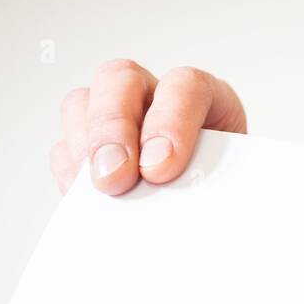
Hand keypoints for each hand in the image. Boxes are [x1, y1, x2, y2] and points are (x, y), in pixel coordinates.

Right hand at [50, 60, 246, 195]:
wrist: (216, 223)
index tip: (161, 170)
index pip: (185, 86)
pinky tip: (83, 200)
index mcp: (205, 100)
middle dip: (113, 128)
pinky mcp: (91, 152)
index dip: (170, 120)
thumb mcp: (237, 191)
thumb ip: (218, 187)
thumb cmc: (230, 201)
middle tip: (116, 179)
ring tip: (97, 191)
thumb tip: (181, 200)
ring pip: (82, 104)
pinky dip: (70, 173)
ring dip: (86, 147)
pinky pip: (65, 149)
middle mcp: (156, 99)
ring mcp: (119, 120)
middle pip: (121, 79)